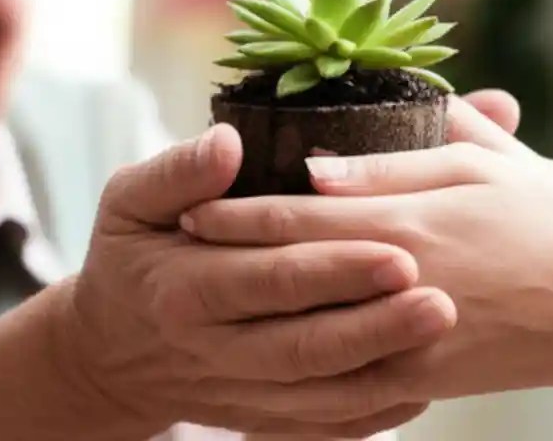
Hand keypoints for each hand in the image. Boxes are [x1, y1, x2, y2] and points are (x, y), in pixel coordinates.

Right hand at [62, 124, 457, 437]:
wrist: (110, 350)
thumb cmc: (131, 256)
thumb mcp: (129, 200)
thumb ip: (177, 170)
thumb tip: (228, 141)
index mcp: (185, 288)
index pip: (269, 280)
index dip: (334, 269)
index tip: (398, 251)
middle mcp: (214, 349)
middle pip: (304, 347)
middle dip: (376, 327)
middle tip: (443, 301)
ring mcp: (239, 391)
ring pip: (320, 395)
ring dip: (385, 372)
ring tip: (442, 336)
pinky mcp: (259, 418)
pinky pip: (320, 427)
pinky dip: (372, 414)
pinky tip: (423, 389)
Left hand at [180, 130, 552, 401]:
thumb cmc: (546, 221)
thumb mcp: (476, 169)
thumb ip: (392, 164)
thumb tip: (315, 163)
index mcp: (400, 222)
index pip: (293, 218)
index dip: (234, 214)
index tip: (189, 209)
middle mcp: (390, 284)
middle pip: (285, 277)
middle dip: (226, 267)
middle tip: (176, 256)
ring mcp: (402, 340)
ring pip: (303, 336)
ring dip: (251, 321)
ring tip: (207, 306)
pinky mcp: (420, 380)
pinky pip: (343, 383)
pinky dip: (299, 372)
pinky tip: (267, 360)